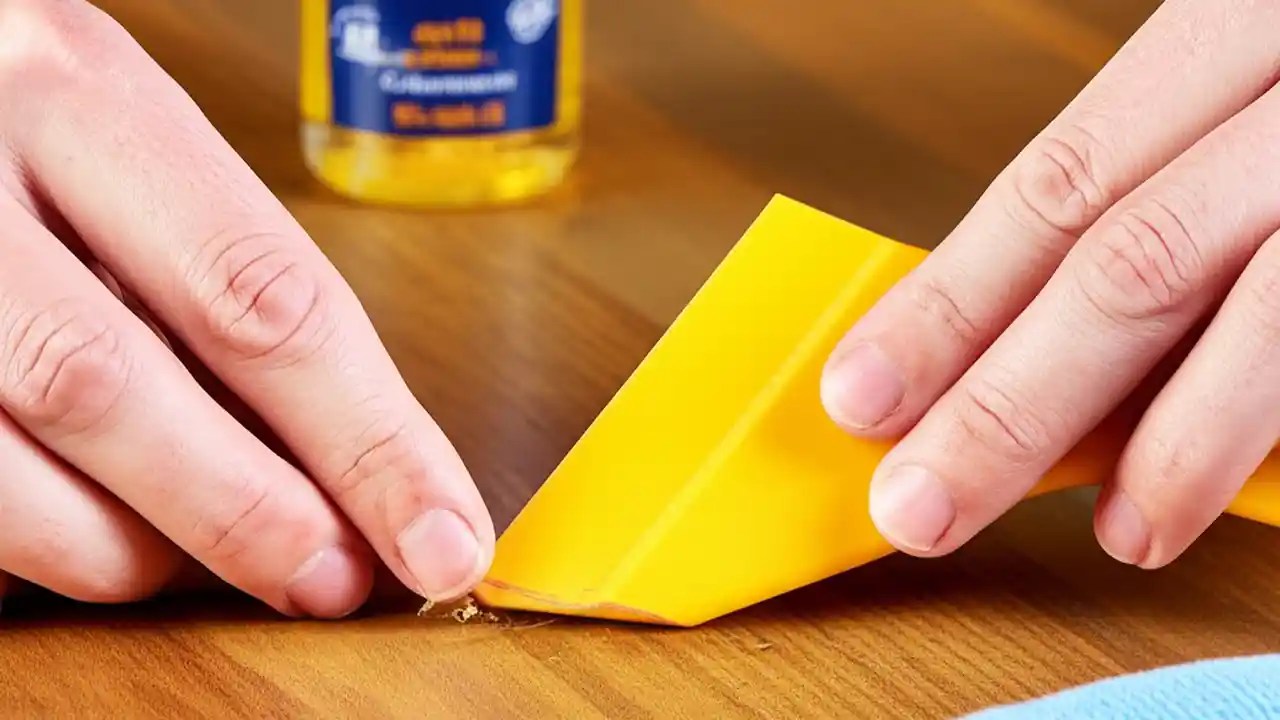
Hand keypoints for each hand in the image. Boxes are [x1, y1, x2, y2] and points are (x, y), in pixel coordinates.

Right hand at [0, 0, 492, 615]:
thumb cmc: (38, 137)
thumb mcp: (142, 162)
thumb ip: (229, 293)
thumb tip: (348, 468)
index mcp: (85, 92)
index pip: (264, 293)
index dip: (367, 440)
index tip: (441, 532)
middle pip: (116, 383)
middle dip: (250, 514)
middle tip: (332, 580)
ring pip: (10, 466)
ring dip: (134, 547)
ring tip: (208, 557)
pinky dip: (49, 544)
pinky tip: (106, 529)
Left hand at [821, 0, 1279, 568]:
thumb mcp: (1263, 87)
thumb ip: (1171, 189)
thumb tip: (1045, 342)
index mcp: (1240, 23)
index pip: (1059, 184)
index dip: (952, 300)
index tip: (867, 390)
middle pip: (1132, 257)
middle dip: (1013, 400)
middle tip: (922, 501)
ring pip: (1265, 306)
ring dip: (1176, 442)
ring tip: (1119, 530)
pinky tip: (1245, 478)